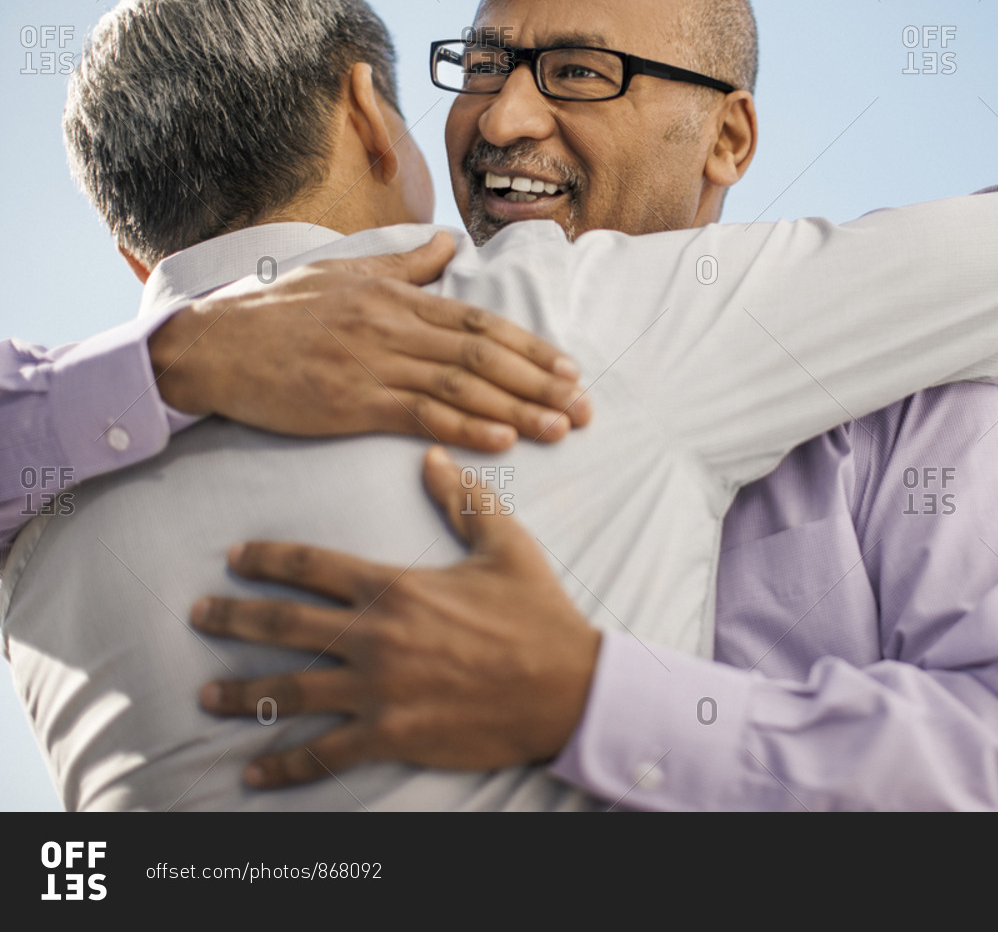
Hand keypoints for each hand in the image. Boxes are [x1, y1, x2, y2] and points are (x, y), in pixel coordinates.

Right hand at [150, 232, 590, 450]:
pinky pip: (419, 416)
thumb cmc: (281, 312)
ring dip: (516, 409)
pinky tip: (501, 440)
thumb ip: (405, 263)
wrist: (214, 347)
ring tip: (559, 427)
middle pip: (483, 356)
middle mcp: (394, 328)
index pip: (480, 323)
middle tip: (582, 406)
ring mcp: (373, 366)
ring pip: (460, 388)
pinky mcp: (351, 404)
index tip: (569, 368)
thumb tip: (449, 242)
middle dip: (539, 383)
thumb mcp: (347, 272)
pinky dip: (465, 429)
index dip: (531, 347)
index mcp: (398, 298)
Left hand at [191, 446, 602, 787]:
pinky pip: (324, 752)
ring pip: (290, 691)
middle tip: (197, 615)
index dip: (267, 559)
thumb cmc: (538, 615)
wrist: (567, 687)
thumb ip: (464, 502)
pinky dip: (284, 764)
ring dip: (242, 693)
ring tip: (206, 696)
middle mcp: (376, 637)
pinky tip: (253, 771)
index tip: (235, 557)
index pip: (313, 566)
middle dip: (232, 618)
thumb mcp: (506, 547)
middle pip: (282, 624)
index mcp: (397, 588)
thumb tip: (433, 457)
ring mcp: (379, 690)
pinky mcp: (392, 735)